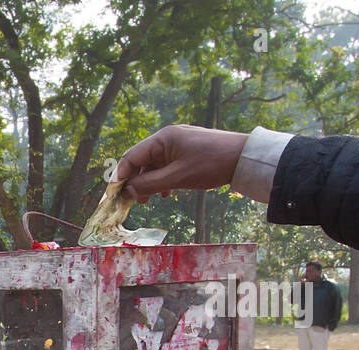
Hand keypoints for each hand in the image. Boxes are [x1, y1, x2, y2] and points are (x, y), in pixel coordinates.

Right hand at [114, 125, 250, 202]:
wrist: (243, 158)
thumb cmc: (210, 164)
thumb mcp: (177, 178)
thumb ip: (150, 184)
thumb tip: (129, 191)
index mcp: (162, 138)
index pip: (131, 157)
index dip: (120, 176)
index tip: (114, 194)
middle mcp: (168, 138)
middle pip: (141, 160)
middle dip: (134, 181)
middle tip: (130, 201)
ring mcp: (178, 144)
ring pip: (154, 165)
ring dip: (148, 183)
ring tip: (147, 201)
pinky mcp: (187, 152)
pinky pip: (167, 166)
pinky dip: (162, 180)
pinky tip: (166, 193)